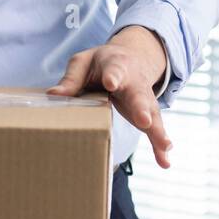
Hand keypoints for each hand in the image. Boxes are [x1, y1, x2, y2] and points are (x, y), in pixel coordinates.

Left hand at [48, 25, 172, 168]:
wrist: (130, 58)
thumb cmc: (100, 63)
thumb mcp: (83, 62)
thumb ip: (72, 78)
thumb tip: (53, 95)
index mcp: (115, 65)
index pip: (114, 70)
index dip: (112, 77)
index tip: (111, 83)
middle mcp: (134, 82)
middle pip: (138, 95)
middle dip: (141, 108)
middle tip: (144, 120)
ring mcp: (143, 98)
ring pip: (152, 113)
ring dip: (157, 130)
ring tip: (164, 147)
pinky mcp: (147, 113)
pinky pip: (154, 129)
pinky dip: (159, 144)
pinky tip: (165, 161)